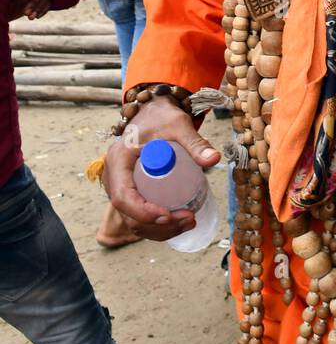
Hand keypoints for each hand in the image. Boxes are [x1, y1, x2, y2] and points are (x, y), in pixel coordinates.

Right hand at [101, 97, 220, 241]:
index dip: (143, 212)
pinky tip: (180, 223)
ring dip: (160, 230)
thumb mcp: (179, 126)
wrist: (153, 113)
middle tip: (189, 218)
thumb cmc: (162, 118)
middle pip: (129, 215)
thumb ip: (196, 143)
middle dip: (158, 225)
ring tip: (189, 221)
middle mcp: (113, 178)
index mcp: (118, 161)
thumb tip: (215, 160)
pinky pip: (139, 218)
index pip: (123, 197)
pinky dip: (157, 227)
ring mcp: (120, 188)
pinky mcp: (130, 193)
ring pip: (134, 222)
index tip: (170, 215)